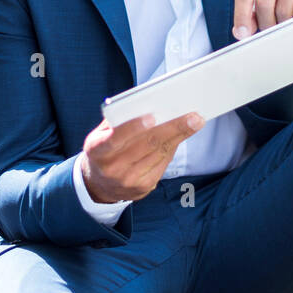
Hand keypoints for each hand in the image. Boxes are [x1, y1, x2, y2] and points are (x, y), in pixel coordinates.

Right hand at [79, 111, 203, 202]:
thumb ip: (118, 121)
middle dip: (173, 128)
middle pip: (147, 145)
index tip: (153, 116)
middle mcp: (112, 168)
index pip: (115, 138)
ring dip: (180, 136)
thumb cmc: (104, 149)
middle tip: (193, 116)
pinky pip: (163, 163)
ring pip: (159, 153)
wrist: (99, 185)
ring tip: (195, 121)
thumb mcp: (101, 134)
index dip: (133, 127)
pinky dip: (174, 146)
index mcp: (97, 150)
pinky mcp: (143, 187)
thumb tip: (150, 105)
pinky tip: (183, 134)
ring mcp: (128, 180)